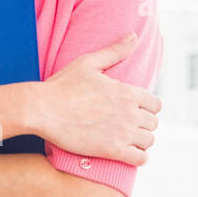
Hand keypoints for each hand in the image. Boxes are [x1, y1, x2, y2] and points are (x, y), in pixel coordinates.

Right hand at [32, 32, 160, 164]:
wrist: (42, 109)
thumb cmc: (61, 85)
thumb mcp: (88, 63)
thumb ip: (114, 51)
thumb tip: (133, 36)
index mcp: (126, 92)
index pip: (155, 104)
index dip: (148, 107)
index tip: (136, 110)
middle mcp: (129, 112)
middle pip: (153, 123)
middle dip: (144, 124)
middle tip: (129, 126)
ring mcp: (122, 132)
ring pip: (149, 141)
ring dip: (141, 141)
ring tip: (129, 140)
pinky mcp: (112, 150)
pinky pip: (140, 159)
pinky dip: (138, 158)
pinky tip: (128, 154)